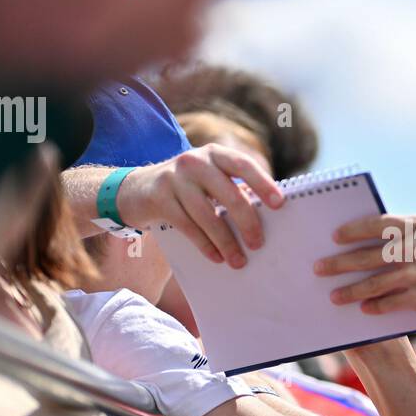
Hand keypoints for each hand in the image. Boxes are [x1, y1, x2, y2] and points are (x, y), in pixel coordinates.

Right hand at [117, 144, 284, 265]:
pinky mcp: (159, 199)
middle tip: (258, 244)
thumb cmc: (186, 188)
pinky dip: (205, 244)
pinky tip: (216, 257)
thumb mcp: (208, 180)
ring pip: (207, 215)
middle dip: (247, 222)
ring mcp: (174, 179)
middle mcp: (194, 161)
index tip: (279, 204)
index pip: (243, 165)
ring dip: (226, 241)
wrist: (136, 190)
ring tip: (238, 260)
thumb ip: (232, 189)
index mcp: (214, 154)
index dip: (262, 184)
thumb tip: (266, 215)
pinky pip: (187, 226)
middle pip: (228, 194)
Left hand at [314, 214, 415, 321]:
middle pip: (366, 256)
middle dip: (339, 263)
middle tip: (318, 268)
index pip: (377, 224)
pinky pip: (389, 303)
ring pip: (373, 283)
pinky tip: (363, 310)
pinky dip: (374, 307)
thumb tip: (384, 242)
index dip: (353, 230)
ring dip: (350, 290)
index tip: (335, 236)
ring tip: (333, 296)